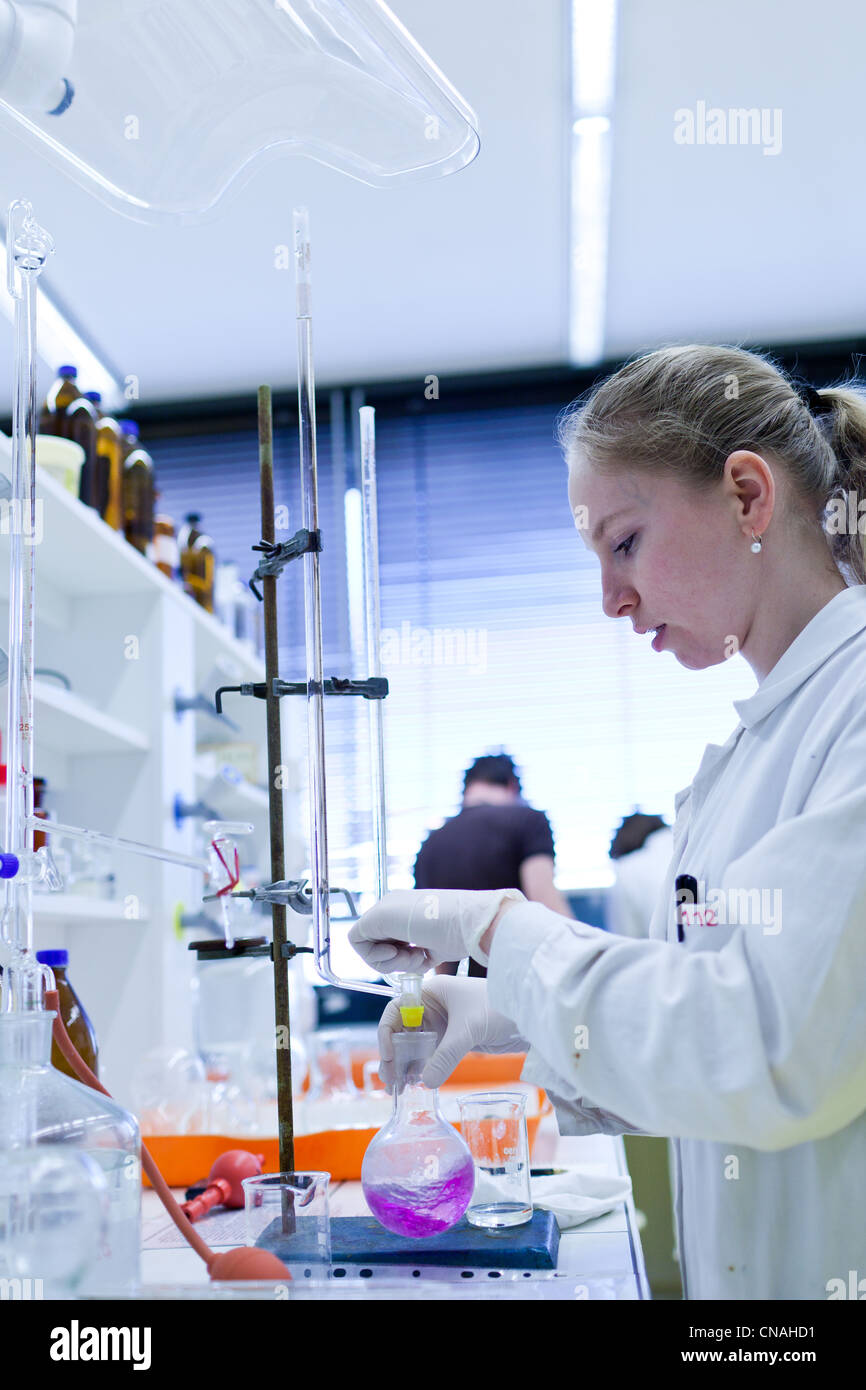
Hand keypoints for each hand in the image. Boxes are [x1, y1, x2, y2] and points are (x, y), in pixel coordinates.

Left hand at [348, 887, 524, 973]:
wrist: (473, 923)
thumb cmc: (463, 935)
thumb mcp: (436, 945)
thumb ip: (419, 950)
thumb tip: (413, 961)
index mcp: (407, 910)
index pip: (387, 940)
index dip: (397, 957)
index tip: (419, 958)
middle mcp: (394, 906)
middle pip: (374, 943)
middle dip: (392, 961)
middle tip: (417, 959)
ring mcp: (385, 908)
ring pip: (366, 945)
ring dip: (389, 962)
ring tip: (416, 955)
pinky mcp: (379, 915)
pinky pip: (357, 941)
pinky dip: (376, 957)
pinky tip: (401, 953)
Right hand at [377, 975, 526, 1090]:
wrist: (531, 1012)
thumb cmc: (499, 1007)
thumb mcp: (469, 1030)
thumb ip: (446, 1056)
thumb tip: (426, 1082)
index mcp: (431, 992)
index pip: (397, 1011)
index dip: (387, 1034)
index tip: (388, 1058)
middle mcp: (433, 1006)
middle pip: (403, 1031)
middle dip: (394, 1055)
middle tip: (390, 1081)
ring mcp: (445, 1023)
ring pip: (417, 1045)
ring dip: (406, 1064)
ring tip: (399, 1088)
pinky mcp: (456, 1039)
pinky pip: (432, 1054)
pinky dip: (423, 1067)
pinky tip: (417, 1083)